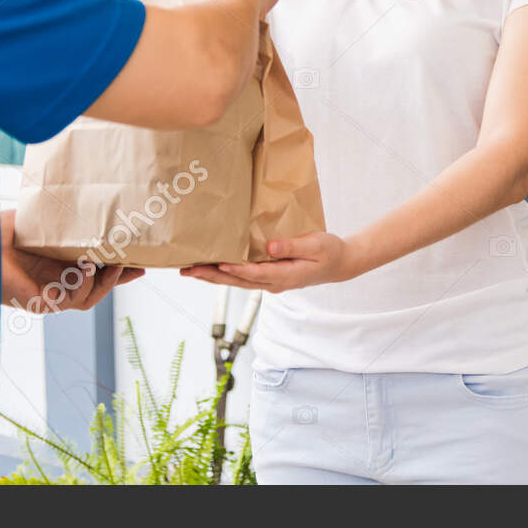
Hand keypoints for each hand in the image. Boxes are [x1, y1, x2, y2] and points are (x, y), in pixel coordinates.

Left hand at [1, 208, 142, 311]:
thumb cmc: (3, 231)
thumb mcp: (45, 221)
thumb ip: (68, 218)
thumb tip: (93, 197)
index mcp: (58, 266)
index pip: (95, 272)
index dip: (118, 270)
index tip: (141, 262)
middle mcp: (54, 283)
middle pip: (96, 290)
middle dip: (119, 280)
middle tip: (138, 268)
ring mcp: (46, 294)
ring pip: (85, 300)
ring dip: (103, 285)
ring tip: (112, 266)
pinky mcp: (36, 302)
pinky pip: (66, 302)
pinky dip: (81, 287)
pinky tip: (87, 270)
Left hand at [178, 233, 360, 291]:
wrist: (338, 264)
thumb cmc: (329, 251)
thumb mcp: (316, 244)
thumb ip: (292, 246)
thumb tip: (269, 248)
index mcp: (286, 275)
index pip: (255, 273)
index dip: (236, 270)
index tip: (218, 265)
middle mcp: (274, 283)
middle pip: (237, 282)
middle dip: (211, 276)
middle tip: (188, 270)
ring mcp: (270, 282)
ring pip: (235, 282)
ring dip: (212, 278)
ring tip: (189, 271)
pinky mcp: (268, 278)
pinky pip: (242, 278)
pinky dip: (223, 275)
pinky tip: (210, 269)